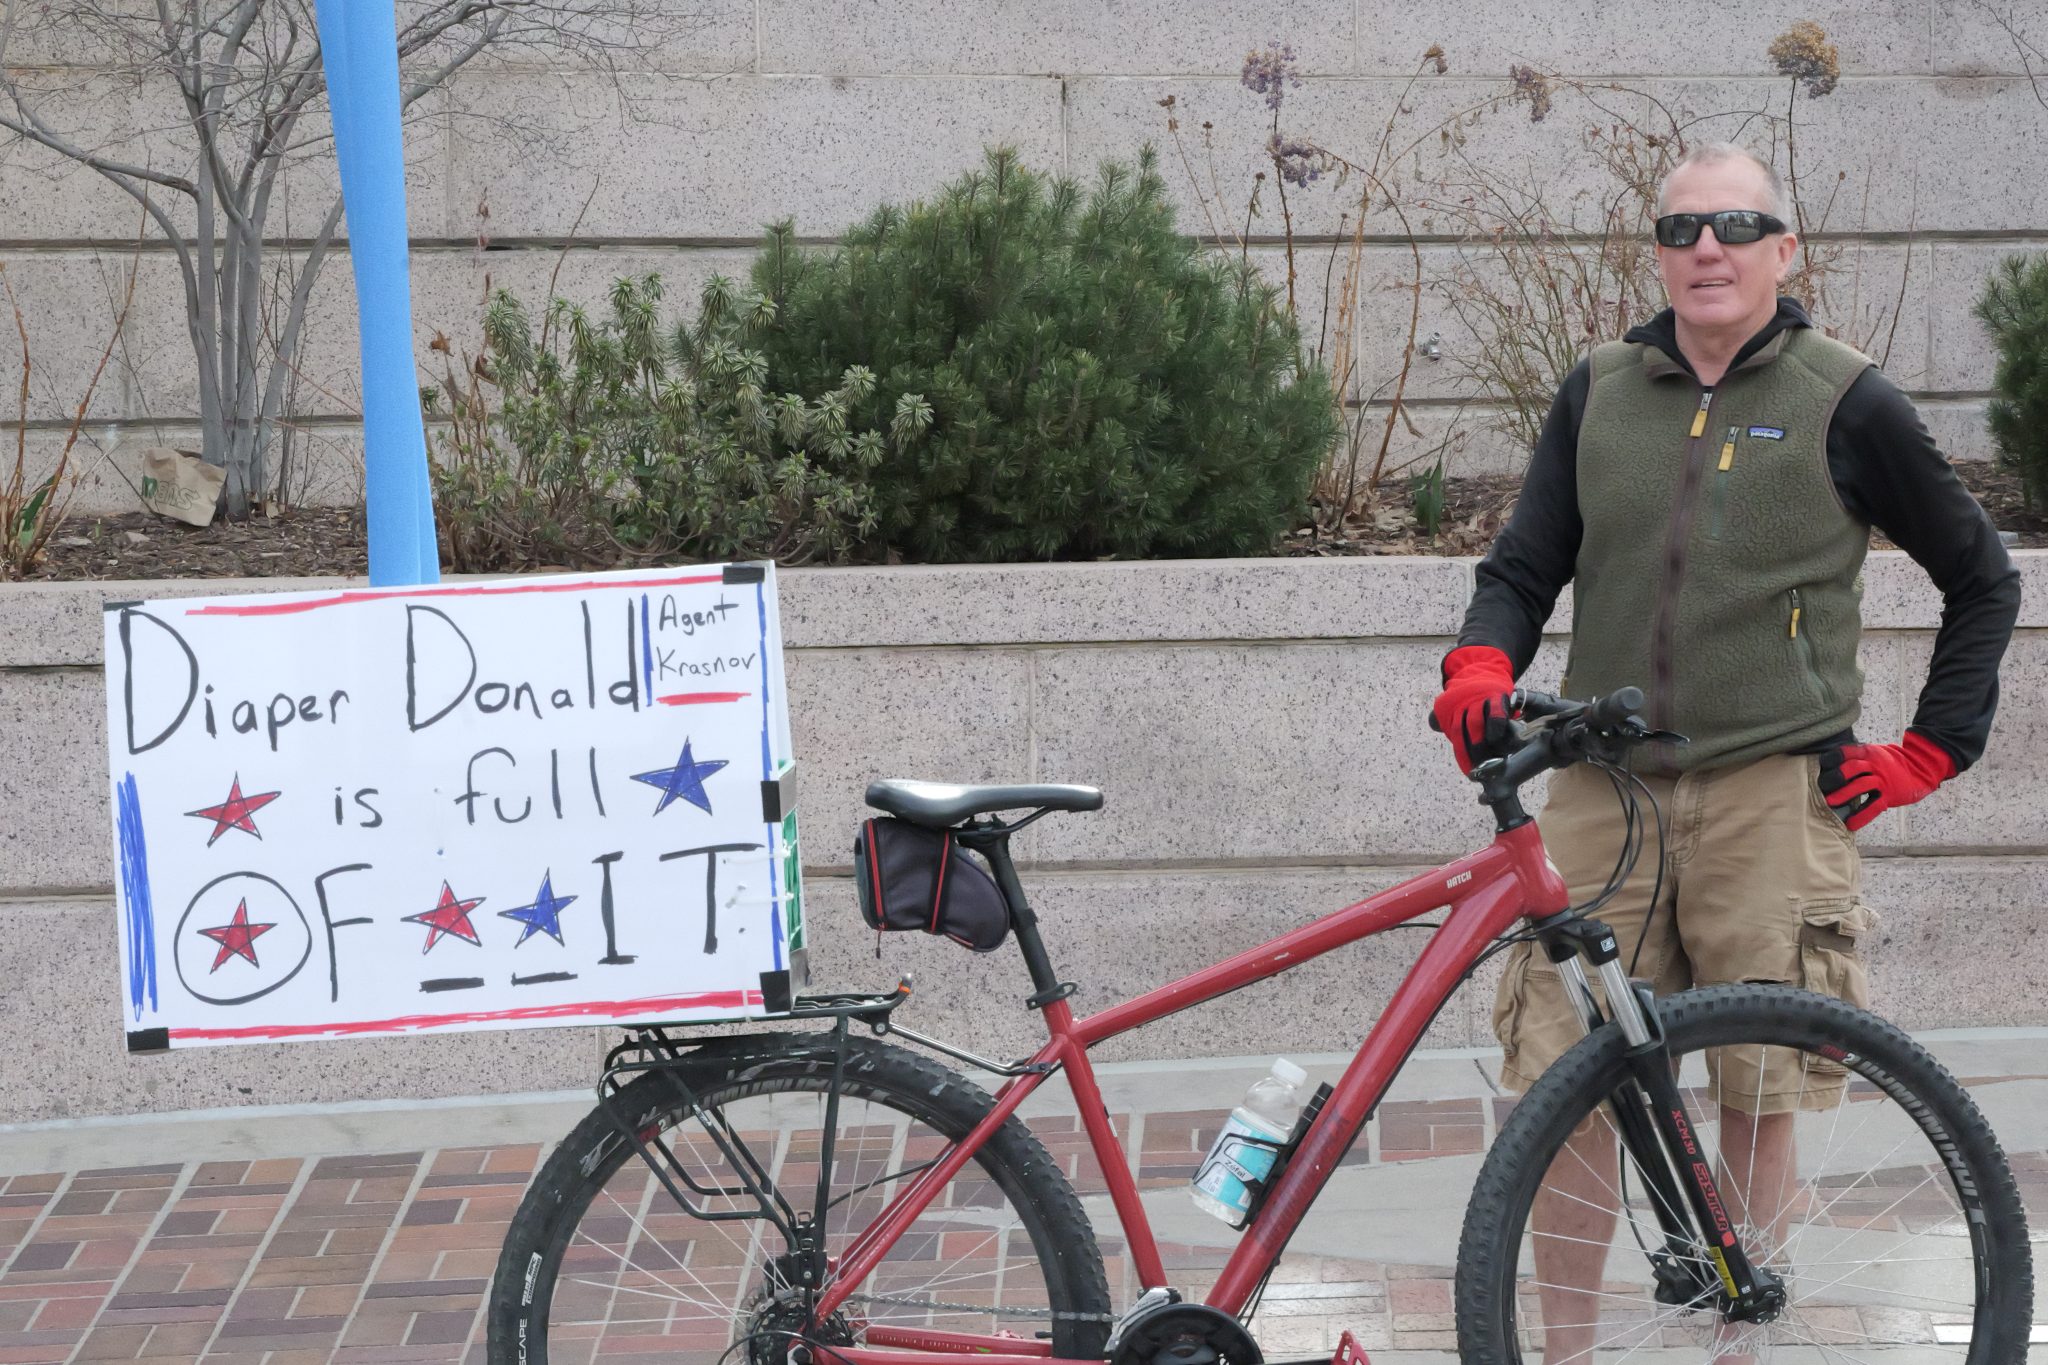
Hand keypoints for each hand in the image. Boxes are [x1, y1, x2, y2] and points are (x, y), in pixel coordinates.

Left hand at [1430, 645, 1516, 773]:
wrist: (1483, 668)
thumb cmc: (1467, 696)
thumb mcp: (1451, 705)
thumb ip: (1443, 718)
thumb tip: (1435, 725)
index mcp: (1448, 708)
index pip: (1453, 734)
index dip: (1462, 755)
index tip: (1470, 771)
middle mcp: (1461, 704)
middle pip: (1461, 731)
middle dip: (1470, 753)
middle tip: (1480, 771)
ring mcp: (1478, 699)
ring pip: (1475, 724)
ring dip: (1481, 744)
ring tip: (1490, 763)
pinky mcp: (1496, 695)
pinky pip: (1494, 712)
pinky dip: (1495, 726)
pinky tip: (1496, 740)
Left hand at [1817, 731, 1956, 831]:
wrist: (1921, 768)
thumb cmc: (1890, 762)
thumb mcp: (1873, 753)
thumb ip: (1855, 756)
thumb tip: (1827, 767)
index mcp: (1867, 752)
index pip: (1844, 752)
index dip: (1830, 759)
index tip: (1818, 766)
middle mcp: (1874, 764)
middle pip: (1851, 768)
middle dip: (1834, 778)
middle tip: (1820, 787)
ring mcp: (1883, 779)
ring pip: (1861, 785)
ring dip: (1844, 794)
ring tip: (1829, 803)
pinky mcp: (1889, 794)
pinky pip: (1874, 806)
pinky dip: (1861, 816)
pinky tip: (1851, 824)